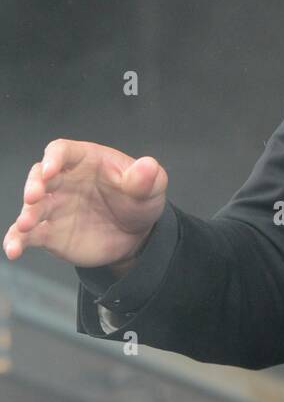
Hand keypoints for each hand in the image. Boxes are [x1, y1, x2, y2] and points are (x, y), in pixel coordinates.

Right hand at [3, 139, 167, 267]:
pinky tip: (13, 250)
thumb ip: (147, 178)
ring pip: (31, 206)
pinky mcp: (50, 232)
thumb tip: (147, 167)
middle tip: (34, 196)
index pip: (61, 151)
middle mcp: (64, 181)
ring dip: (25, 214)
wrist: (136, 234)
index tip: (51, 170)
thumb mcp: (152, 187)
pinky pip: (28, 235)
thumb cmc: (139, 199)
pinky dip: (17, 240)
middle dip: (34, 184)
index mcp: (86, 161)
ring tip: (25, 225)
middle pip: (39, 176)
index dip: (53, 158)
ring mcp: (55, 207)